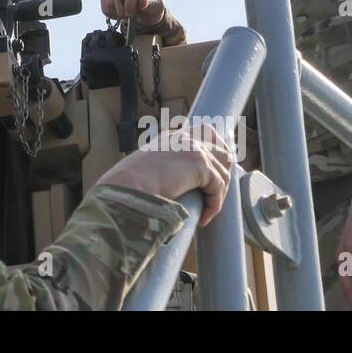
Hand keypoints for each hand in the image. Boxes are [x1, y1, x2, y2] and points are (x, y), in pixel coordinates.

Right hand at [98, 122, 234, 225]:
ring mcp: (193, 148)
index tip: (219, 170)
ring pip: (224, 170)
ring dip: (219, 193)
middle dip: (226, 168)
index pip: (204, 133)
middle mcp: (184, 138)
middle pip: (221, 146)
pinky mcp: (200, 164)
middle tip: (220, 192)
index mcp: (171, 138)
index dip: (216, 151)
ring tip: (207, 211)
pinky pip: (219, 187)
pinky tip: (204, 219)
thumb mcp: (147, 170)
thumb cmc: (128, 186)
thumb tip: (170, 187)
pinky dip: (214, 206)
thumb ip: (163, 170)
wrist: (125, 187)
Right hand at [101, 0, 167, 27]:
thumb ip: (150, 4)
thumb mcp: (157, 8)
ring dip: (117, 11)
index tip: (130, 14)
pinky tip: (119, 12)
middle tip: (130, 18)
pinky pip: (104, 2)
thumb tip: (142, 2)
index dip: (130, 0)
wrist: (145, 10)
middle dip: (122, 9)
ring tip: (126, 14)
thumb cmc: (153, 7)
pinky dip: (110, 11)